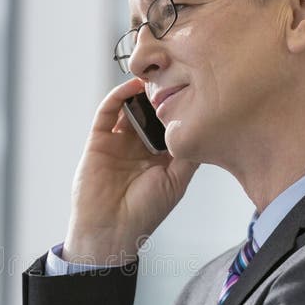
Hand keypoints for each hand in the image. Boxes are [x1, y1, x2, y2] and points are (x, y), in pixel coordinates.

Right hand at [63, 77, 199, 264]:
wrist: (110, 231)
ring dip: (141, 91)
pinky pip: (107, 112)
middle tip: (174, 73)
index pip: (170, 125)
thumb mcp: (177, 181)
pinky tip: (133, 87)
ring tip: (156, 75)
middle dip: (161, 94)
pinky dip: (118, 96)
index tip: (194, 88)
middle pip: (150, 112)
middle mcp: (139, 147)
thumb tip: (206, 128)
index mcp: (159, 158)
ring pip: (130, 108)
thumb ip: (188, 154)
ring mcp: (118, 143)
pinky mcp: (98, 141)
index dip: (179, 108)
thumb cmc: (144, 213)